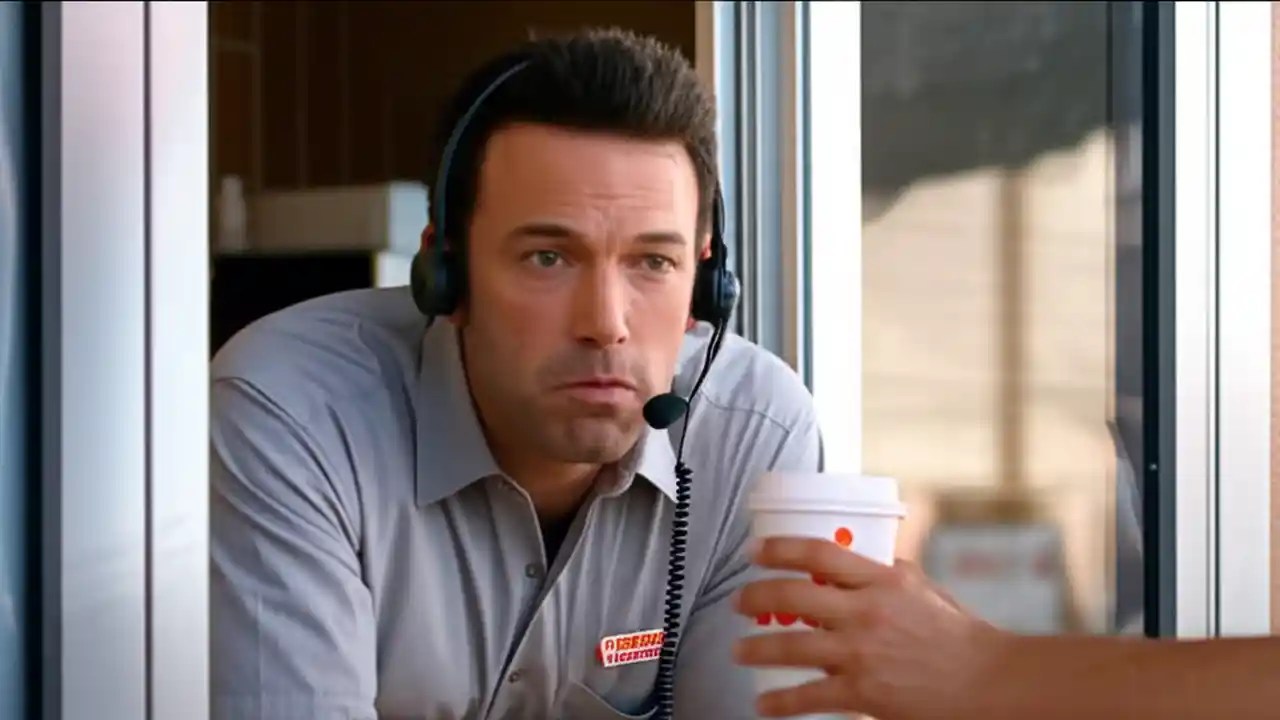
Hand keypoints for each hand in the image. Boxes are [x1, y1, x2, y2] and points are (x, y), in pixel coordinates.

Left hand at [731, 536, 1011, 718]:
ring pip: (792, 646)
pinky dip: (781, 700)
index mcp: (883, 580)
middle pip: (794, 596)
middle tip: (739, 602)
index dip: (780, 549)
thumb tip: (854, 559)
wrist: (987, 683)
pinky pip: (810, 695)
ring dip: (756, 648)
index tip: (755, 551)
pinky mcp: (863, 692)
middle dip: (756, 597)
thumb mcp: (923, 589)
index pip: (819, 554)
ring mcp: (862, 653)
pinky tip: (764, 702)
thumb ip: (886, 574)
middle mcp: (867, 612)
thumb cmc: (958, 636)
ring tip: (738, 651)